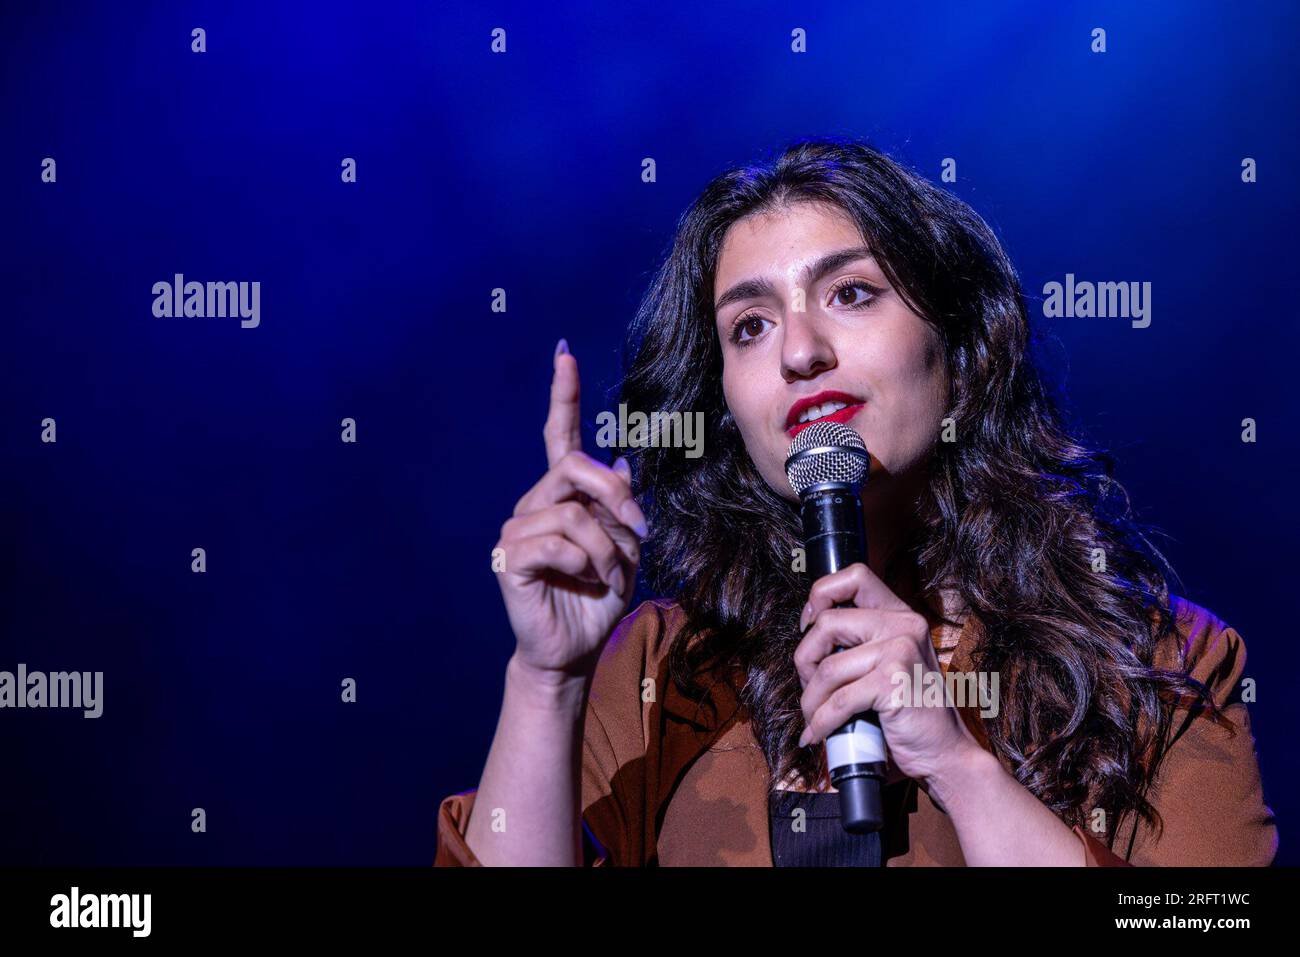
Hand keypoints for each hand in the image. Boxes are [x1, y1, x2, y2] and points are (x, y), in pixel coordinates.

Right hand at [495, 340, 647, 682]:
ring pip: (574, 512)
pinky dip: (586, 563)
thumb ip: (620, 508)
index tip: (564, 354)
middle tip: (639, 529)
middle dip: (615, 494)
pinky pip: (558, 542)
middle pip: (574, 465)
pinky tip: (586, 582)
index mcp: (563, 496)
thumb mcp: (625, 549)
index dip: (562, 395)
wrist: (574, 650)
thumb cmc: (598, 599)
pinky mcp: (510, 557)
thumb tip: (620, 462)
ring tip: (609, 575)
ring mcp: (518, 528)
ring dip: (608, 547)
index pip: (559, 436)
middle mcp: (535, 503)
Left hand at [793, 563, 983, 789]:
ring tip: (813, 719)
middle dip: (805, 660)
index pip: (855, 576)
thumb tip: (808, 634)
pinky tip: (818, 734)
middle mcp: (903, 625)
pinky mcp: (893, 682)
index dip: (821, 594)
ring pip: (826, 667)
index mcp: (901, 615)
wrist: (945, 753)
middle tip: (809, 688)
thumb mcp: (887, 664)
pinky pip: (838, 700)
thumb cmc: (908, 713)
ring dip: (810, 700)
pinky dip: (821, 722)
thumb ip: (860, 643)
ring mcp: (900, 650)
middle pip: (826, 623)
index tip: (808, 625)